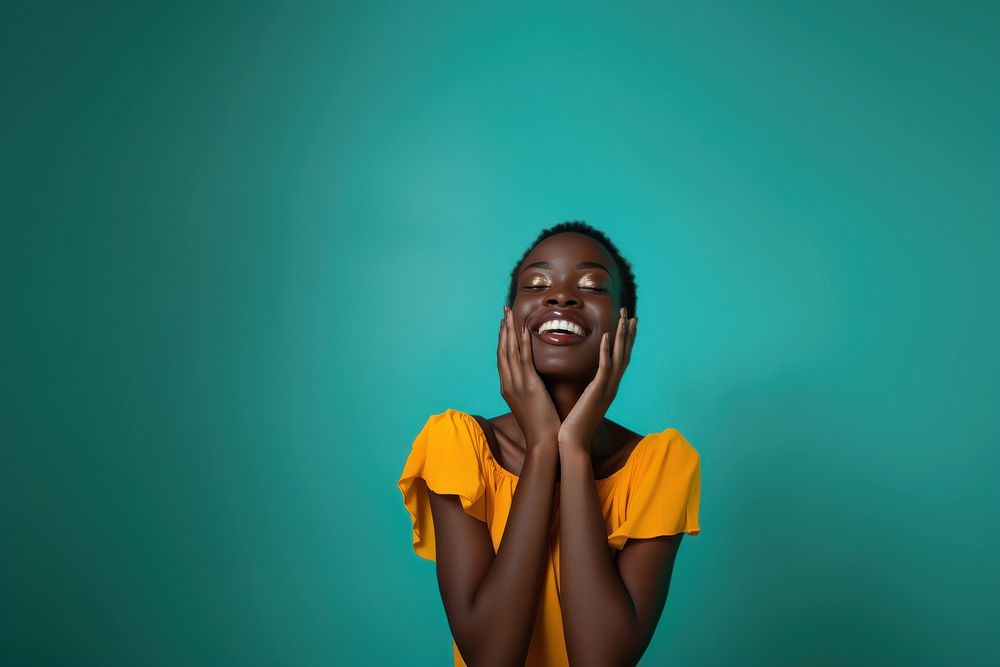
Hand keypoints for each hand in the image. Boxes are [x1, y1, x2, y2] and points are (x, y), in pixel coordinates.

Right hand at [497, 305, 561, 449]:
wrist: (543, 442)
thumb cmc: (541, 426)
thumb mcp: (531, 404)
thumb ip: (529, 390)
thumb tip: (533, 381)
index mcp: (508, 388)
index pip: (503, 358)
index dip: (502, 339)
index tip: (504, 324)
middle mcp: (508, 384)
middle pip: (502, 351)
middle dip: (502, 329)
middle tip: (504, 311)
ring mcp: (517, 384)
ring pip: (510, 352)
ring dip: (509, 330)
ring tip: (509, 313)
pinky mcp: (529, 386)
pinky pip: (524, 360)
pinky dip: (522, 344)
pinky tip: (523, 330)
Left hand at [558, 307, 636, 454]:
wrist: (573, 443)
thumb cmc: (574, 424)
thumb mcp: (584, 400)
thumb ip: (589, 388)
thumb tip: (586, 379)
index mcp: (608, 387)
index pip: (620, 359)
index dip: (625, 340)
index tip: (628, 323)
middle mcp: (612, 386)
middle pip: (625, 354)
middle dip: (628, 333)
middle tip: (631, 313)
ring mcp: (607, 389)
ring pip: (620, 357)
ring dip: (622, 336)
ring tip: (623, 317)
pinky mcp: (598, 392)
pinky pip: (605, 368)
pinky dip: (607, 351)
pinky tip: (607, 336)